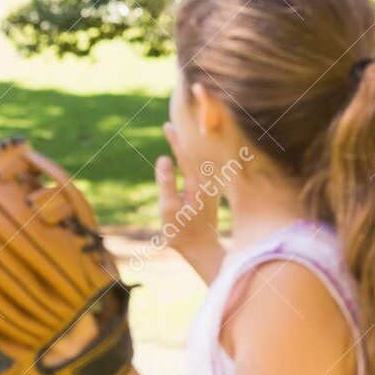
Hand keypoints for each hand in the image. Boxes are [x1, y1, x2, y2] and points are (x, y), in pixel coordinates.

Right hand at [156, 124, 224, 277]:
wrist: (203, 249)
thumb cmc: (182, 232)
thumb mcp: (168, 209)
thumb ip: (166, 183)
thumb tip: (163, 158)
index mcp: (198, 183)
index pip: (187, 154)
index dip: (177, 139)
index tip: (169, 125)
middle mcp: (208, 182)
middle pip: (195, 154)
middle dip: (182, 140)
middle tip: (170, 126)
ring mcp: (210, 187)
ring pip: (199, 162)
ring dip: (188, 149)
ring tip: (177, 137)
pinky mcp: (209, 194)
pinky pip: (201, 170)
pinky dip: (193, 160)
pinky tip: (187, 156)